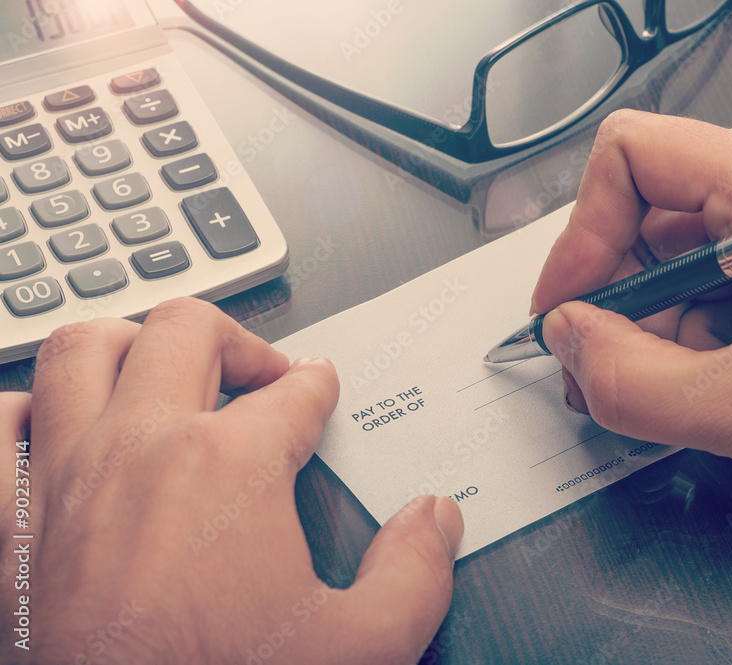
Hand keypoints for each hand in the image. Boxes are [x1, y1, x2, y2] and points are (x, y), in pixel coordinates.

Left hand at [0, 298, 462, 664]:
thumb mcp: (361, 647)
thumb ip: (414, 573)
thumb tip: (434, 520)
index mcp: (231, 467)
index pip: (294, 393)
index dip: (317, 386)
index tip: (318, 389)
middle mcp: (144, 449)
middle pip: (189, 332)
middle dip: (237, 339)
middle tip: (260, 370)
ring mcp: (66, 477)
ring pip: (86, 350)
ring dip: (131, 343)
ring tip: (161, 363)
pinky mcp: (8, 522)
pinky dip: (24, 412)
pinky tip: (50, 423)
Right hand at [532, 110, 731, 519]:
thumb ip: (633, 382)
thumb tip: (571, 344)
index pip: (630, 157)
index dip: (582, 234)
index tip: (569, 305)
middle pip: (646, 212)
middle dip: (609, 293)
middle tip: (594, 360)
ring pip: (679, 258)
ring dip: (647, 324)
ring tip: (647, 388)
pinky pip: (717, 288)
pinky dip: (689, 336)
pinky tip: (695, 387)